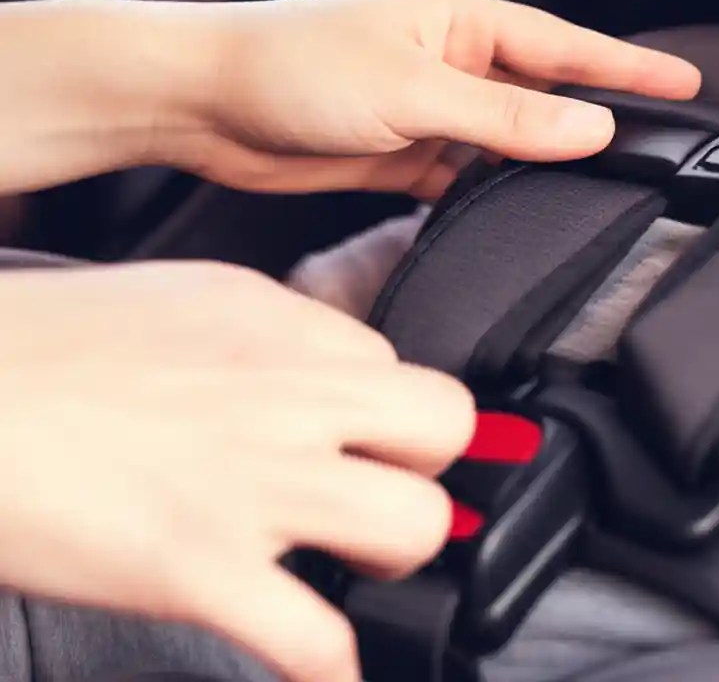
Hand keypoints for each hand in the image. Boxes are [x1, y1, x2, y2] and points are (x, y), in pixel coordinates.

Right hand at [0, 261, 475, 681]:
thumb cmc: (33, 354)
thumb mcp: (175, 305)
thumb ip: (264, 338)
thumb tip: (328, 378)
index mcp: (272, 324)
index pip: (398, 368)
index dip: (382, 415)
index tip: (363, 441)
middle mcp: (282, 395)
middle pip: (445, 427)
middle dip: (426, 470)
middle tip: (378, 493)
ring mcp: (250, 482)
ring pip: (413, 524)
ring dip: (395, 556)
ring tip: (345, 564)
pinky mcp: (201, 568)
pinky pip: (316, 641)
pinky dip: (331, 671)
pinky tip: (322, 674)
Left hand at [170, 0, 699, 197]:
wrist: (204, 105)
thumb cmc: (293, 69)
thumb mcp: (413, 92)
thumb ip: (505, 118)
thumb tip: (589, 130)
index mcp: (459, 22)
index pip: (565, 48)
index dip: (628, 69)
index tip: (685, 84)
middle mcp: (451, 61)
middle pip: (543, 98)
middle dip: (594, 123)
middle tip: (656, 152)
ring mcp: (428, 109)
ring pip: (507, 144)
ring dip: (539, 168)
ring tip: (592, 194)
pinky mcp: (402, 153)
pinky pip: (465, 178)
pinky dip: (488, 197)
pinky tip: (512, 215)